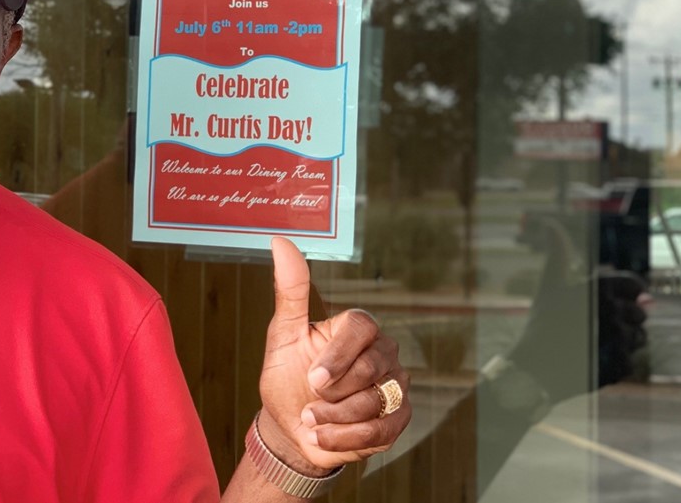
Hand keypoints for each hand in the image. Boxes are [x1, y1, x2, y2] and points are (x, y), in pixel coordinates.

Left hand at [257, 237, 411, 471]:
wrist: (292, 429)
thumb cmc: (287, 377)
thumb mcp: (283, 336)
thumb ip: (289, 291)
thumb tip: (280, 242)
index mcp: (357, 328)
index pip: (361, 328)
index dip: (337, 356)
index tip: (313, 378)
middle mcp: (383, 352)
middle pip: (371, 367)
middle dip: (333, 393)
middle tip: (310, 400)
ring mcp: (395, 385)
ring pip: (377, 402)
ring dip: (335, 418)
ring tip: (313, 419)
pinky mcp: (399, 418)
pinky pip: (382, 430)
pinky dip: (346, 439)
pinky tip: (326, 435)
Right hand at [508, 219, 648, 401]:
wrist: (533, 368)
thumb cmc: (542, 323)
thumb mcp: (550, 285)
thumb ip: (558, 254)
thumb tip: (549, 223)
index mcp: (599, 289)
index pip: (635, 285)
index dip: (627, 293)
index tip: (612, 303)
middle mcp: (612, 311)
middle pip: (639, 313)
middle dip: (623, 320)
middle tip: (596, 328)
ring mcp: (618, 339)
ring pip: (639, 337)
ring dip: (624, 341)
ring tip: (597, 344)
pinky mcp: (621, 364)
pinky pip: (632, 360)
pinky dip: (618, 362)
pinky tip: (597, 361)